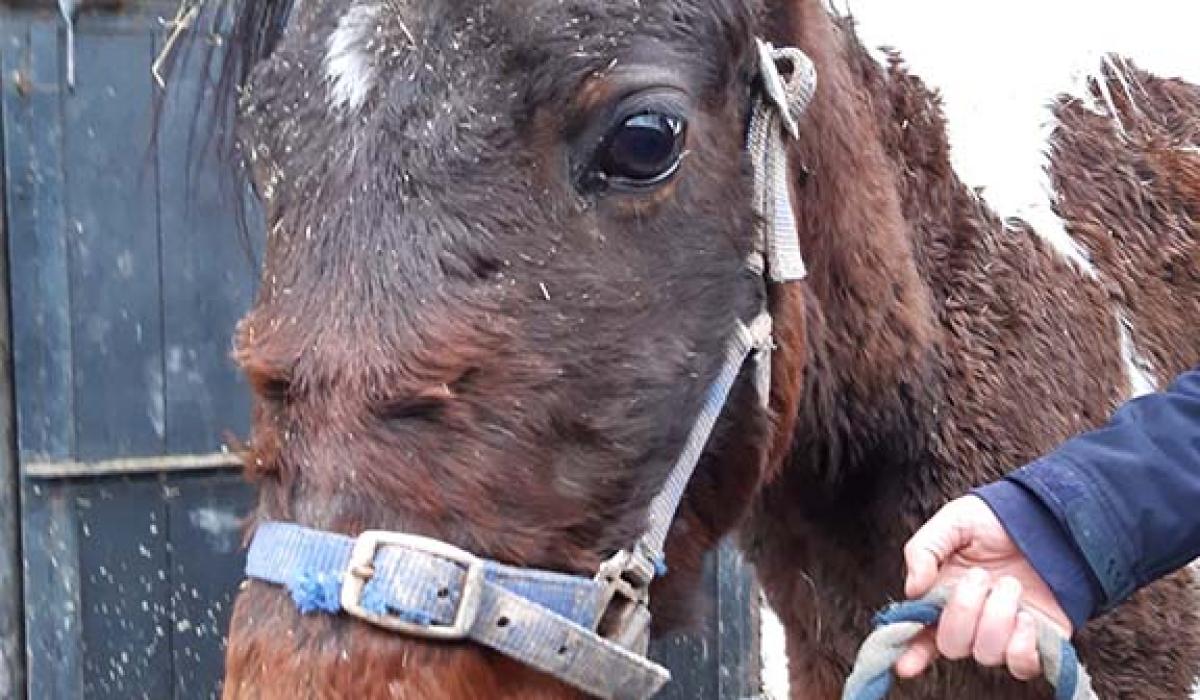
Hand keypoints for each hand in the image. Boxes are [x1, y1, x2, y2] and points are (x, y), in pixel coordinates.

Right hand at [897, 495, 1071, 680]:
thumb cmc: (997, 519)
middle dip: (963, 612)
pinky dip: (1021, 644)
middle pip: (952, 646)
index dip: (911, 653)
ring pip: (986, 653)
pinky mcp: (1037, 641)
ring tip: (1010, 586)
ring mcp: (1003, 633)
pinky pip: (1022, 664)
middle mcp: (971, 620)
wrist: (1049, 518)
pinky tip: (1026, 616)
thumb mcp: (952, 522)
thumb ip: (923, 551)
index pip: (920, 634)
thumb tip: (913, 589)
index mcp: (943, 595)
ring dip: (997, 618)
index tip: (906, 665)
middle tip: (979, 577)